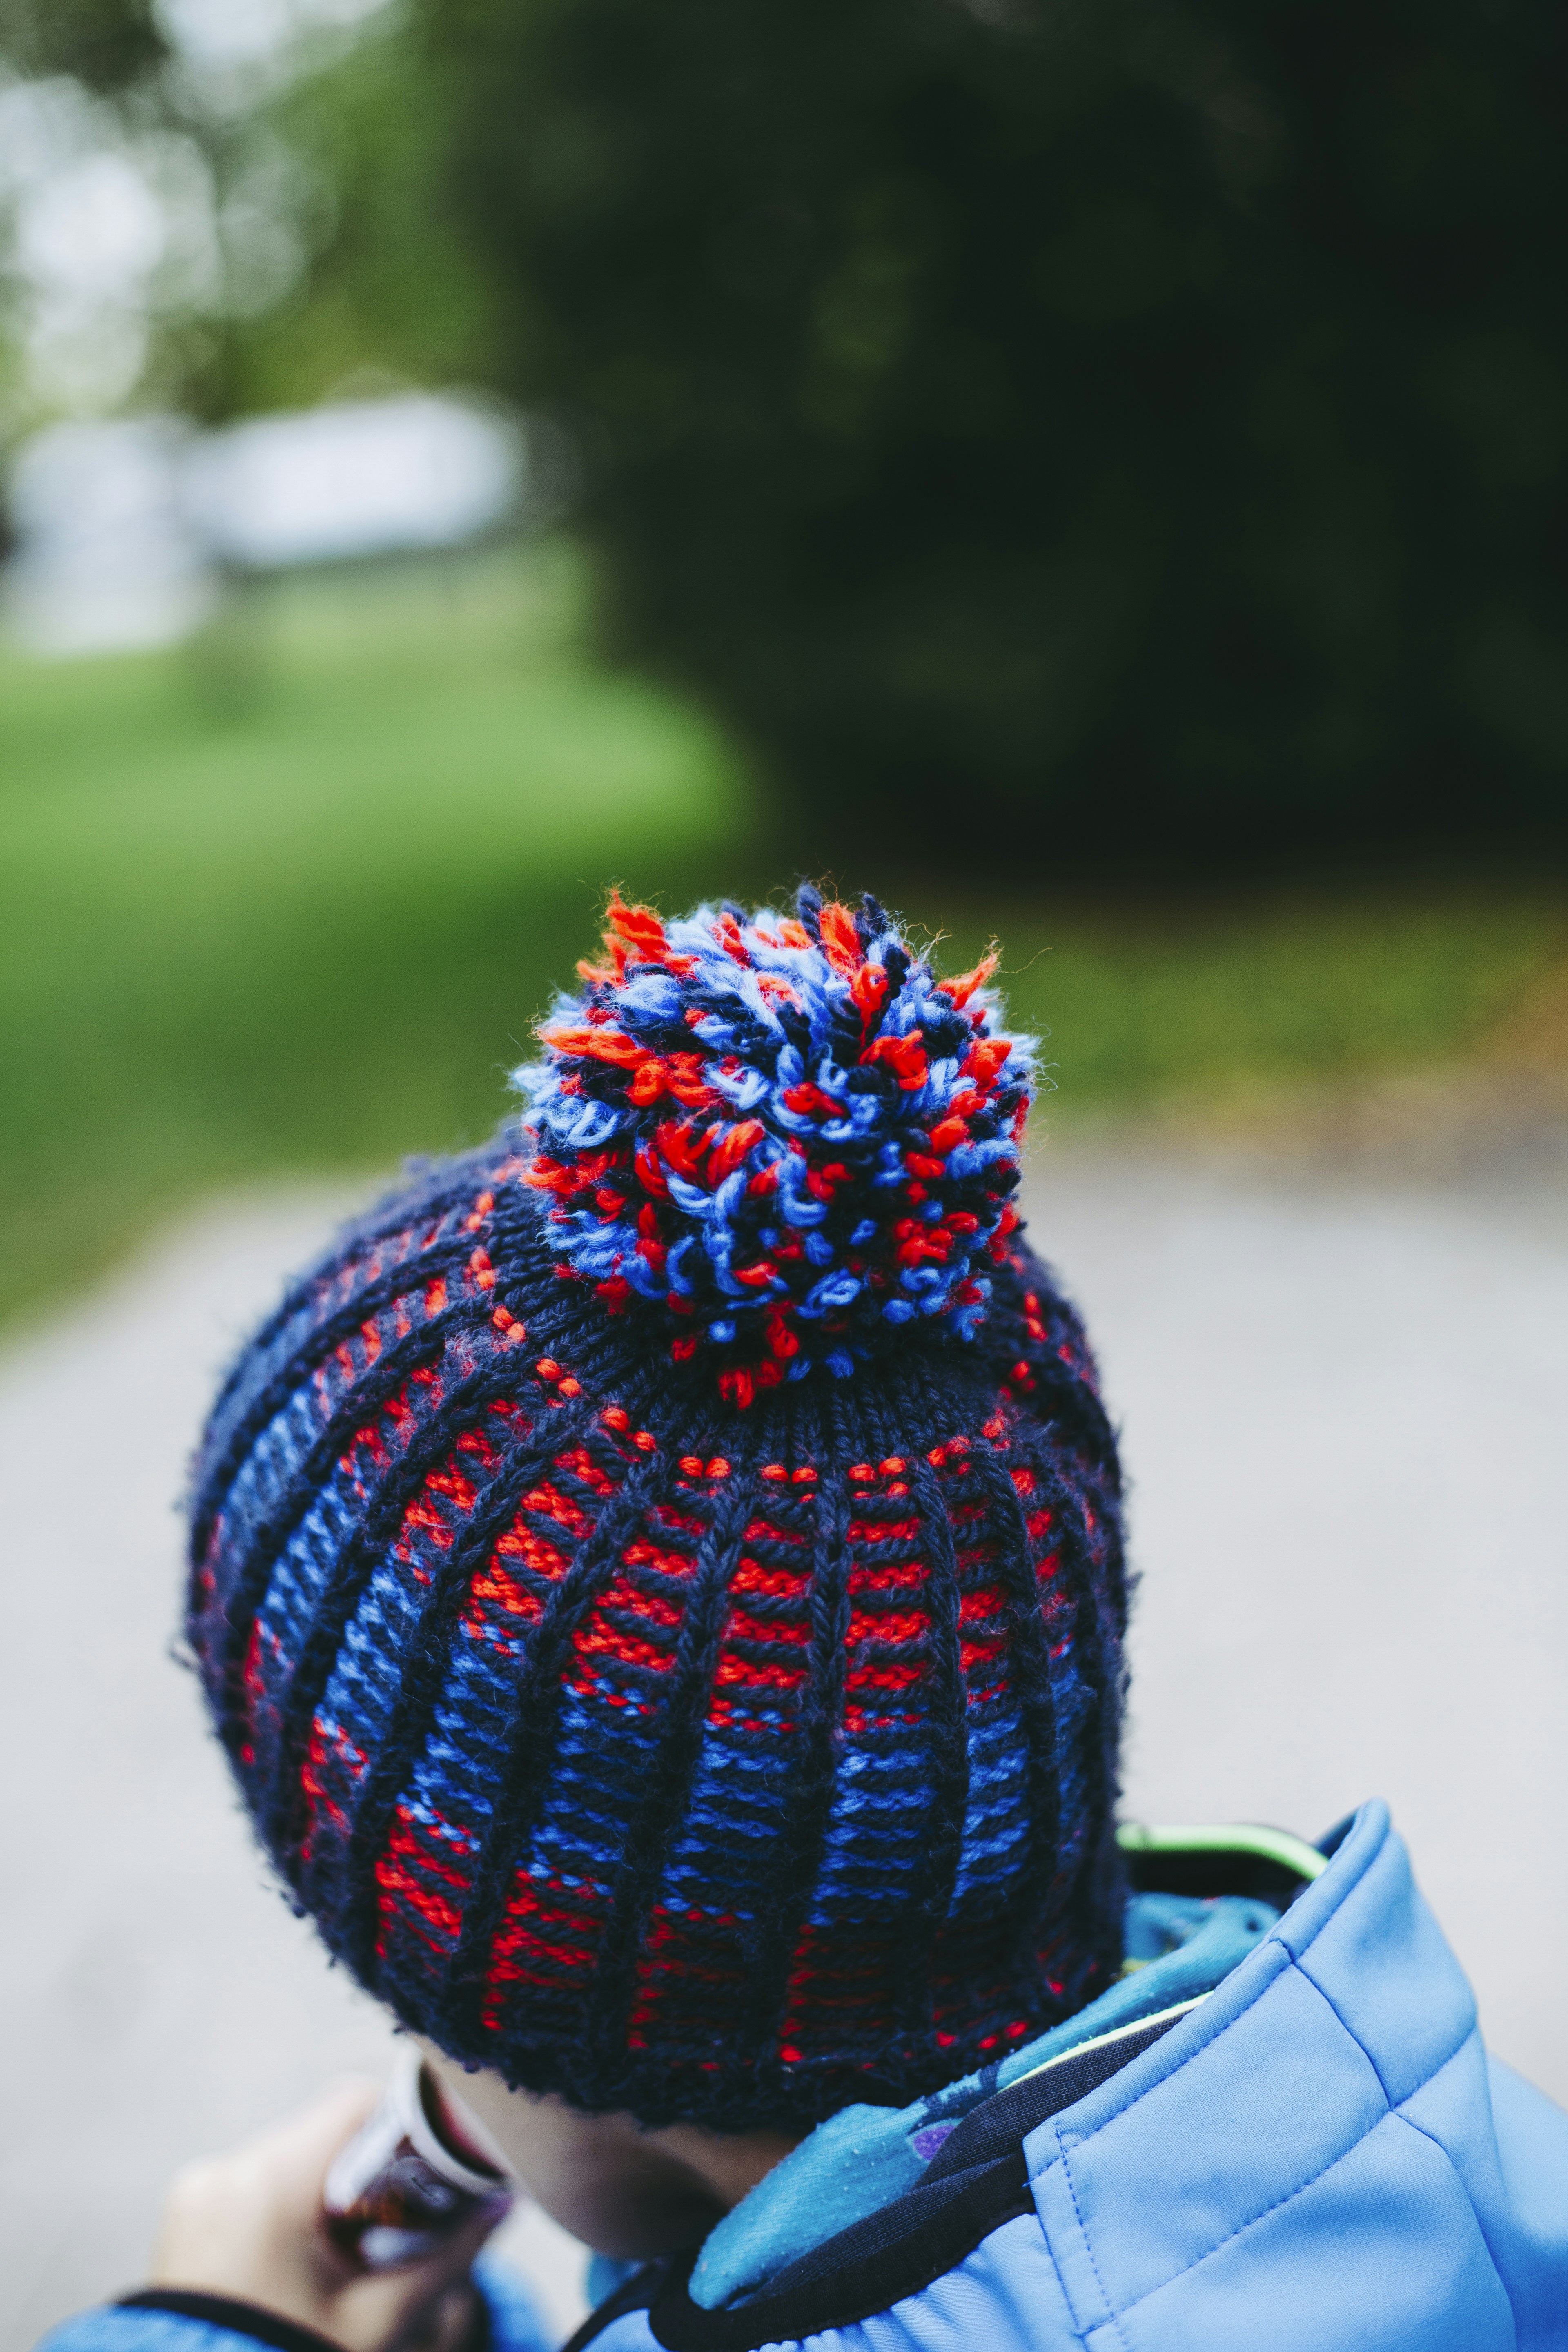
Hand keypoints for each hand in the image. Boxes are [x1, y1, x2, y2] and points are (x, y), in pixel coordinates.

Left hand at [150, 2078, 508, 2351]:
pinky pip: (252, 2185)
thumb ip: (445, 2259)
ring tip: (348, 2256)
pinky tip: (305, 2264)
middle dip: (370, 2169)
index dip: (405, 2123)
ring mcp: (195, 2194)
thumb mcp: (377, 2325)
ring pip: (289, 2158)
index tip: (431, 2170)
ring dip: (328, 2191)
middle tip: (399, 2224)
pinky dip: (288, 2210)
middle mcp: (224, 2172)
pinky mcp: (183, 2217)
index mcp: (268, 2187)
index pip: (354, 2102)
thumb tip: (502, 2204)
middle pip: (323, 2131)